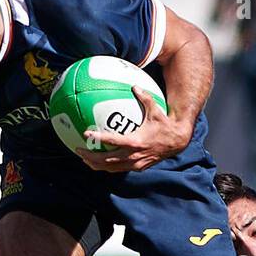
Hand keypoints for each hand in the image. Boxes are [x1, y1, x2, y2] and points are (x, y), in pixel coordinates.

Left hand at [75, 86, 192, 172]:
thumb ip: (144, 97)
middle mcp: (133, 156)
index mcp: (135, 142)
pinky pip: (119, 169)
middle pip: (107, 160)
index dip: (98, 138)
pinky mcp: (138, 167)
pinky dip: (108, 166)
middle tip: (78, 149)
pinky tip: (101, 162)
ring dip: (96, 164)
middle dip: (90, 157)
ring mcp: (136, 164)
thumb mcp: (155, 110)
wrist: (177, 142)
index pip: (113, 141)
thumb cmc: (165, 125)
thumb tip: (134, 85)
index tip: (86, 133)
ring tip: (85, 159)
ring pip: (111, 168)